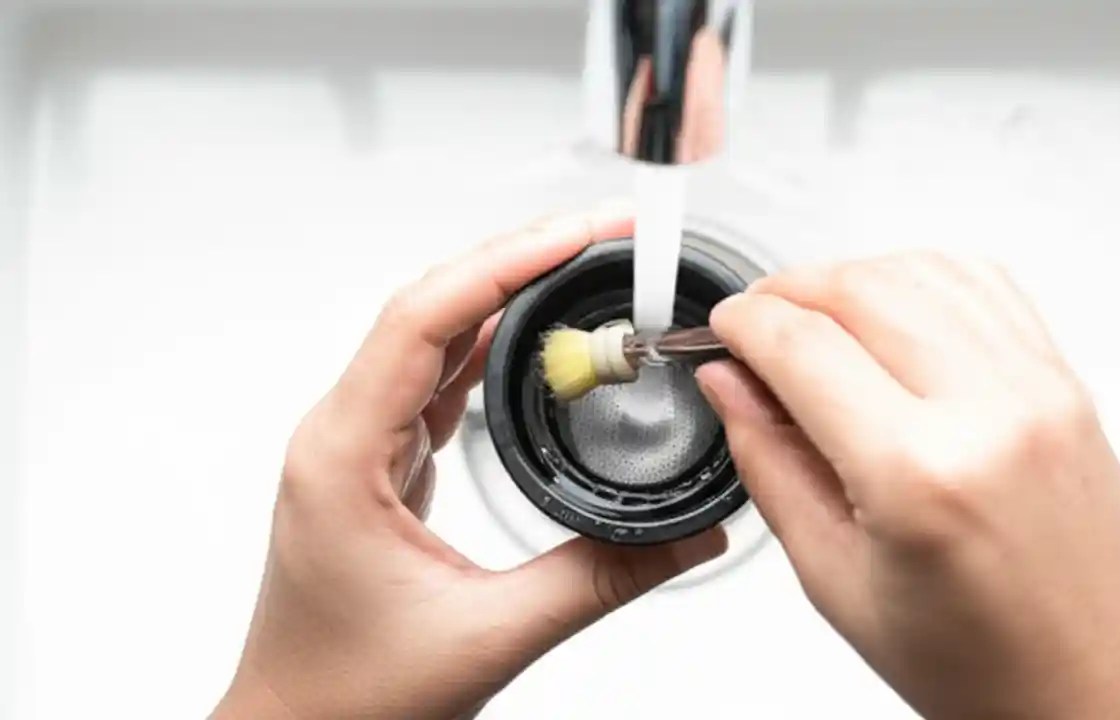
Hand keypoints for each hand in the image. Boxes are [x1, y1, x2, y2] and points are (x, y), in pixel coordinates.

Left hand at [214, 206, 726, 719]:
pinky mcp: (381, 467)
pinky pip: (437, 381)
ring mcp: (358, 448)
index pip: (423, 320)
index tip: (576, 234)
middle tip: (599, 234)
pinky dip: (490, 346)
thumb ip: (598, 580)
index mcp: (344, 455)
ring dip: (504, 294)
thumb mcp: (488, 637)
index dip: (504, 264)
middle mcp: (342, 436)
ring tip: (580, 263)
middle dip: (517, 259)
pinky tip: (535, 335)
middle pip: (429, 307)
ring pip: (432, 337)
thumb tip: (688, 538)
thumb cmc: (349, 698)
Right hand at [696, 254, 1119, 718]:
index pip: (803, 345)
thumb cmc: (974, 662)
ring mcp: (1040, 389)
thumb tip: (729, 382)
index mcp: (919, 475)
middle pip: (860, 287)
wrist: (1087, 688)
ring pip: (921, 269)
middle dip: (788, 290)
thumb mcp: (834, 579)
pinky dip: (923, 277)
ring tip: (818, 320)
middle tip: (757, 326)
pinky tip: (893, 311)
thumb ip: (770, 463)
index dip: (743, 323)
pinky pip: (986, 284)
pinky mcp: (1066, 383)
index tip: (721, 330)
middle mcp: (990, 413)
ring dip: (851, 277)